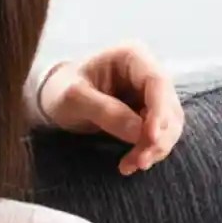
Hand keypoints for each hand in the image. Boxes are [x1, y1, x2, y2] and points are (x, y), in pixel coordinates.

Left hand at [39, 43, 184, 175]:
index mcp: (132, 56)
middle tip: (138, 161)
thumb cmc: (59, 90)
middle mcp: (147, 72)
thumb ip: (104, 111)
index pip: (157, 82)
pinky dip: (148, 151)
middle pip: (168, 107)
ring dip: (154, 148)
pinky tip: (130, 164)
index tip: (150, 138)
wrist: (53, 99)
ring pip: (168, 125)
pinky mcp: (149, 114)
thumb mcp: (73, 98)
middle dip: (157, 137)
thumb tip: (140, 133)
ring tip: (130, 166)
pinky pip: (158, 135)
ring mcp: (151, 94)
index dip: (159, 111)